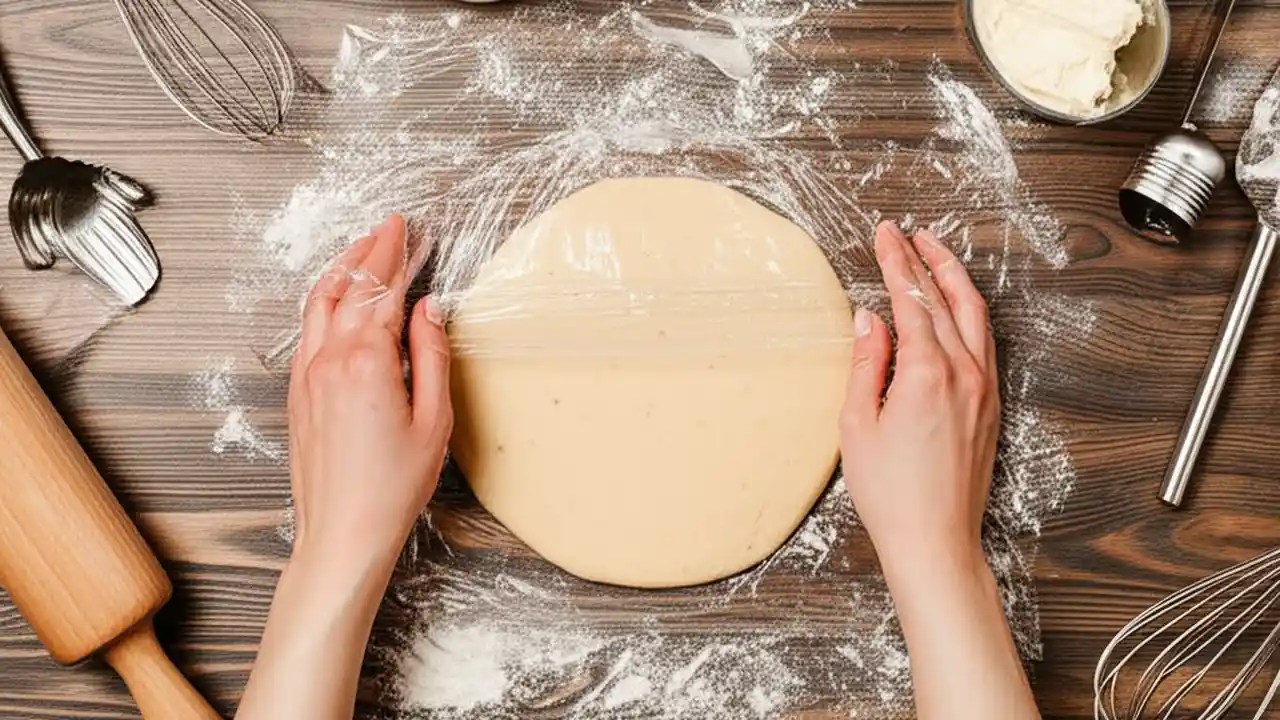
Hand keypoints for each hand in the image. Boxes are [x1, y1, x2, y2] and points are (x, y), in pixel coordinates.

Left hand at [288, 215, 452, 569]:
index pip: (383, 290)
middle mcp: (329, 361)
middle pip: (349, 288)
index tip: (409, 230)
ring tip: (361, 251)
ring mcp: (307, 376)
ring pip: (319, 304)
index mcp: (366, 362)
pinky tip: (337, 300)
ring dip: (342, 270)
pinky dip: (325, 301)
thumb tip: (429, 310)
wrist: (342, 532)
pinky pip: (308, 330)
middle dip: (371, 252)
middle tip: (390, 228)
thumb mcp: (434, 420)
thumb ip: (432, 355)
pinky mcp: (298, 394)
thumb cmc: (391, 488)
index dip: (399, 255)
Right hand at [839, 223, 1036, 719]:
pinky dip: (969, 315)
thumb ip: (866, 363)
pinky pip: (984, 344)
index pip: (912, 299)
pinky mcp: (991, 407)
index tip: (885, 234)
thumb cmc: (890, 492)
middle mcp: (964, 374)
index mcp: (926, 373)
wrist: (934, 540)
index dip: (896, 261)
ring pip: (976, 317)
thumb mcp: (857, 424)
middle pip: (949, 298)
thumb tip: (870, 319)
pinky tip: (956, 310)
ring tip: (936, 257)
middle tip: (909, 234)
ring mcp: (984, 390)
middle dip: (928, 260)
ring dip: (955, 282)